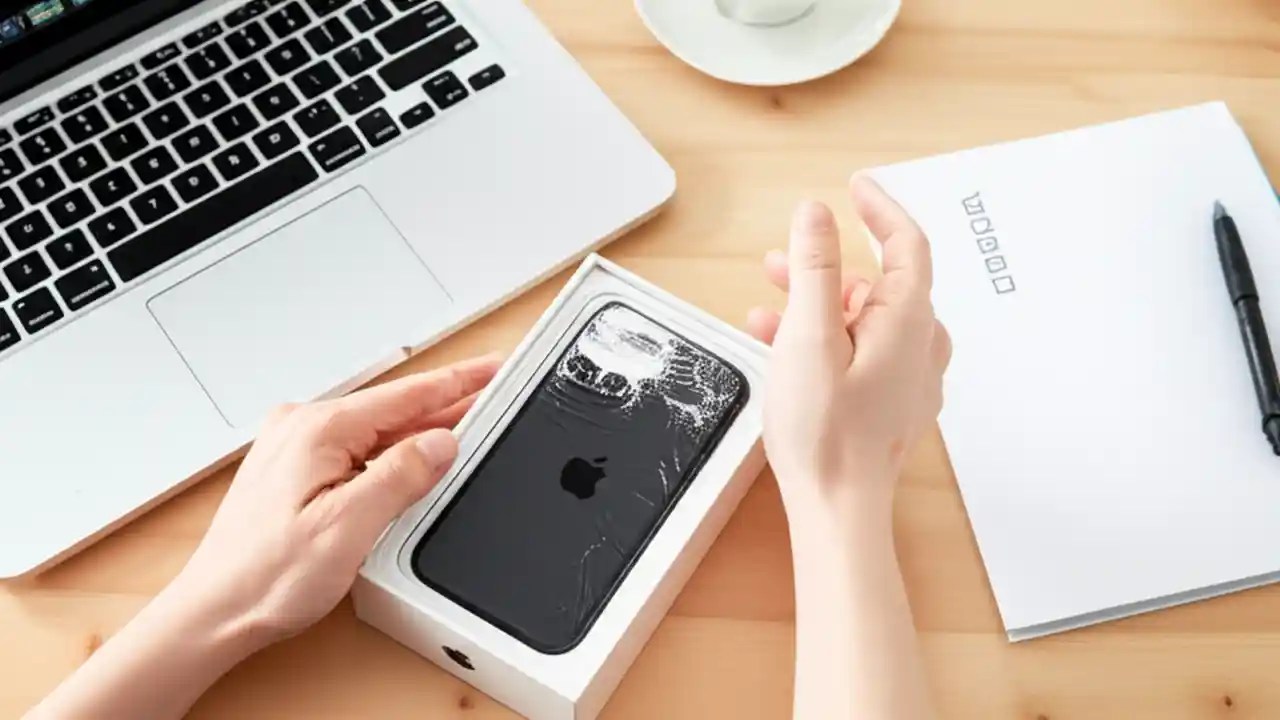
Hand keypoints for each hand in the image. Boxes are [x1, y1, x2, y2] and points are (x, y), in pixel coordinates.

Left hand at [165, 355, 501, 649]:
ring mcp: (295, 446)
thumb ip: (401, 476)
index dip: (459, 381)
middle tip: (494, 395)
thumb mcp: (348, 526)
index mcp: (318, 430)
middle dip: (447, 405)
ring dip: (420, 431)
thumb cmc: (265, 576)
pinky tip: (414, 459)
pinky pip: (357, 446)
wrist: (214, 612)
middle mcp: (302, 427)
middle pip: (395, 409)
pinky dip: (392, 451)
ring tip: (467, 426)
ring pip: (377, 430)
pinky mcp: (294, 468)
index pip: (408, 395)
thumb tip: (441, 442)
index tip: (493, 367)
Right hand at [747, 176, 949, 515]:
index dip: (880, 209)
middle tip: (783, 257)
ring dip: (817, 304)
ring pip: (865, 319)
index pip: (907, 243)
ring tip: (767, 301)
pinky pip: (861, 353)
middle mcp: (919, 346)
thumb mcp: (808, 336)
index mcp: (908, 321)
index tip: (855, 188)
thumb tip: (816, 215)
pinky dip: (824, 339)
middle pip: (879, 283)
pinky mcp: (890, 404)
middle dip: (826, 266)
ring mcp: (908, 379)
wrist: (838, 507)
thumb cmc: (826, 432)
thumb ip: (814, 269)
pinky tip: (779, 345)